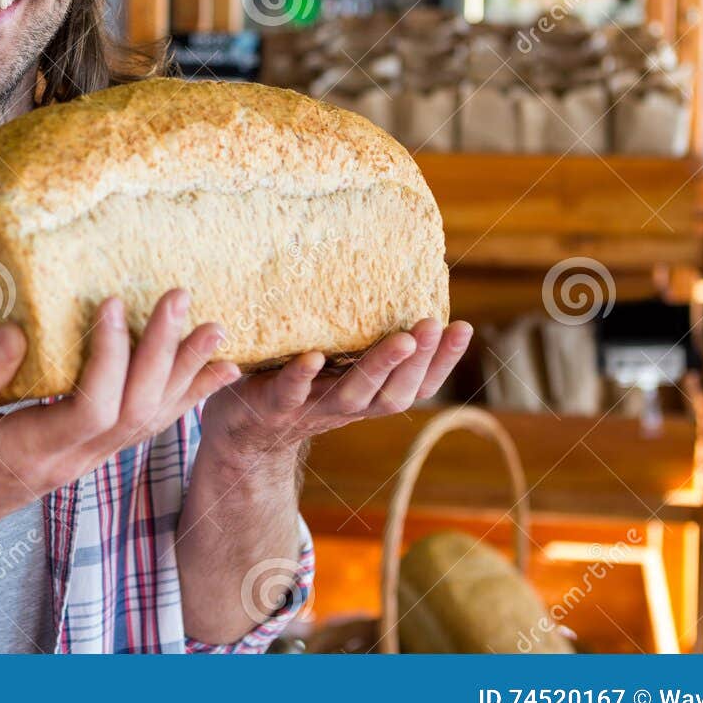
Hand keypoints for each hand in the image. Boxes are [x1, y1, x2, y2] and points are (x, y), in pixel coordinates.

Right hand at [0, 289, 239, 537]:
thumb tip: (16, 331)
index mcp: (33, 450)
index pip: (92, 408)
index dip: (110, 357)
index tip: (111, 303)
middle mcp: (72, 459)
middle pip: (137, 410)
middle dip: (163, 352)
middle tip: (179, 298)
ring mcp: (86, 459)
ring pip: (151, 421)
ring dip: (184, 373)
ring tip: (216, 332)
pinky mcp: (90, 451)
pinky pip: (146, 425)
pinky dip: (181, 397)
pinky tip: (206, 374)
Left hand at [196, 318, 473, 466]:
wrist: (239, 428)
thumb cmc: (293, 380)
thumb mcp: (333, 360)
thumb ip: (357, 334)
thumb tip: (389, 274)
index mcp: (367, 393)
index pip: (416, 383)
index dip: (442, 362)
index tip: (463, 328)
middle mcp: (346, 406)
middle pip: (393, 393)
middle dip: (419, 361)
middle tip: (434, 326)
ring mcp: (310, 408)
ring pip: (352, 396)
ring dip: (379, 368)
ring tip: (402, 338)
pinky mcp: (271, 405)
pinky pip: (289, 393)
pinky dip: (303, 377)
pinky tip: (313, 356)